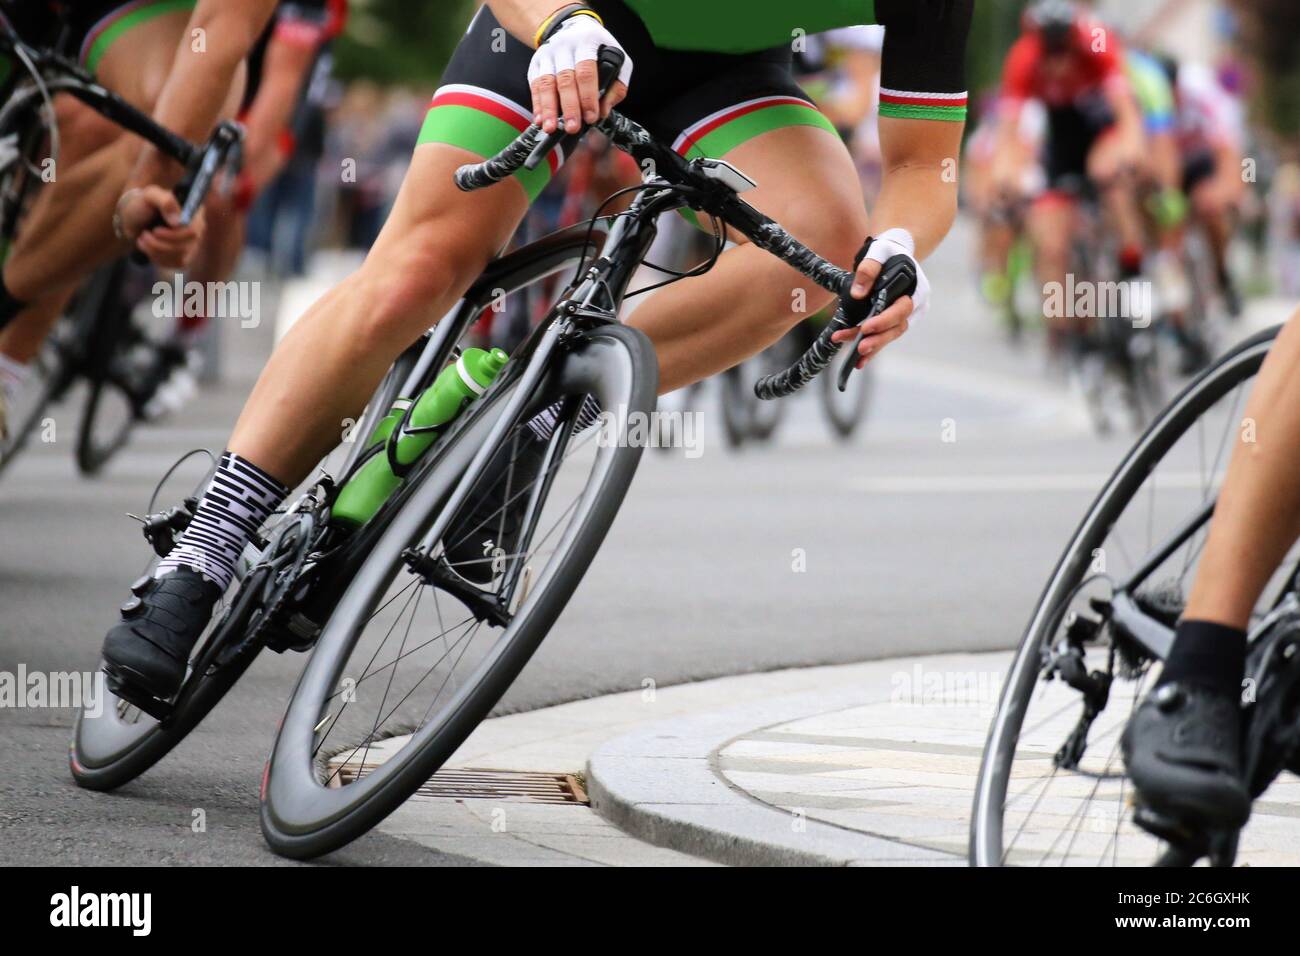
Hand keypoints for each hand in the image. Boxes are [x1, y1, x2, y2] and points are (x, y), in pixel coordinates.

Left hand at [115, 186, 205, 268]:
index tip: (155, 231)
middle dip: (160, 244)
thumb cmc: (142, 204)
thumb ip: (165, 201)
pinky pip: (174, 264)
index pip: (192, 232)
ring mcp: (191, 245)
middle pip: (185, 247)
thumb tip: (178, 222)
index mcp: (193, 214)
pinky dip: (157, 257)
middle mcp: (197, 230)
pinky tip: (148, 247)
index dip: (174, 236)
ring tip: (143, 238)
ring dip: (155, 250)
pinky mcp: (184, 257)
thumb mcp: (150, 196)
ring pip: (178, 258)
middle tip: (145, 234)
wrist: (133, 218)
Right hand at [528, 16, 631, 134]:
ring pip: (546, 83)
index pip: (586, 71)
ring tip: (550, 128)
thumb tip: (603, 112)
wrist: (571, 26)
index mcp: (587, 42)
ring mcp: (547, 54)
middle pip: (565, 79)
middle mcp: (564, 46)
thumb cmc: (598, 48)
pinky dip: (537, 104)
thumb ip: (616, 86)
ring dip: (548, 108)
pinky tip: (540, 120)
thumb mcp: (618, 59)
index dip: (588, 96)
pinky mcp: (536, 64)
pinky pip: (535, 86)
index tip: (591, 117)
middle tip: (572, 128)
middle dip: (569, 106)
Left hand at [831, 228, 931, 368]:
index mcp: (917, 289)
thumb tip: (857, 294)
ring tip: (856, 358)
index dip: (884, 320)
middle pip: (897, 327)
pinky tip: (859, 362)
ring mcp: (905, 316)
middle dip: (878, 339)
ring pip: (890, 335)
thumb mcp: (878, 252)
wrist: (893, 252)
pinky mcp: (894, 322)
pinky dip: (873, 349)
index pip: (902, 309)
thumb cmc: (887, 252)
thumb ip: (868, 269)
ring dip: (873, 347)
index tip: (866, 326)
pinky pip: (884, 337)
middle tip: (860, 348)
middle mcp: (915, 306)